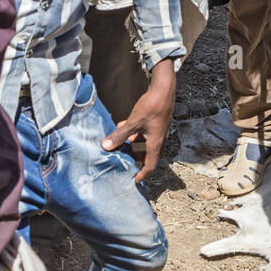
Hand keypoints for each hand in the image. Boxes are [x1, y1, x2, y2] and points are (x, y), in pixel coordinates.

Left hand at [102, 58, 175, 183]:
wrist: (164, 89)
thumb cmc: (152, 106)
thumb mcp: (133, 122)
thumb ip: (119, 135)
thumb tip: (105, 147)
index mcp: (155, 143)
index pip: (150, 165)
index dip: (142, 174)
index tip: (134, 181)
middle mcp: (158, 139)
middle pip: (148, 156)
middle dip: (137, 161)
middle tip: (126, 165)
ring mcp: (157, 130)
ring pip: (145, 144)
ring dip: (134, 146)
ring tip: (120, 146)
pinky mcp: (155, 122)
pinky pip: (144, 134)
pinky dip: (134, 134)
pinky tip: (123, 127)